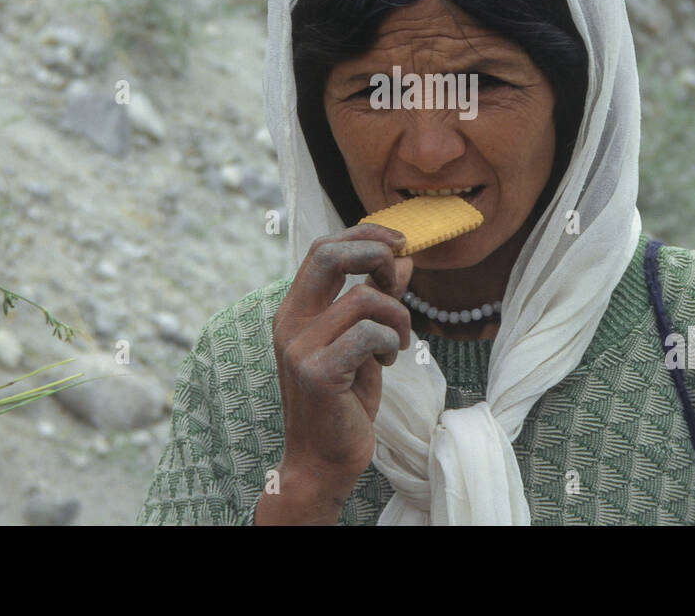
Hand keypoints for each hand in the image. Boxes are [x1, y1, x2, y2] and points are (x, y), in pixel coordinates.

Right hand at [267, 223, 412, 513]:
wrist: (323, 461)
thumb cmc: (344, 401)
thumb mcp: (365, 342)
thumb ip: (379, 300)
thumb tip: (404, 259)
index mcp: (296, 310)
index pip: (324, 248)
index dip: (364, 234)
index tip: (399, 242)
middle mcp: (290, 322)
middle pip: (330, 255)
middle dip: (375, 255)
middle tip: (399, 280)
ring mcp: (298, 347)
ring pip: (363, 298)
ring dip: (396, 317)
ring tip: (397, 344)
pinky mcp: (316, 372)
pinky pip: (368, 335)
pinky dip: (389, 343)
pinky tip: (387, 362)